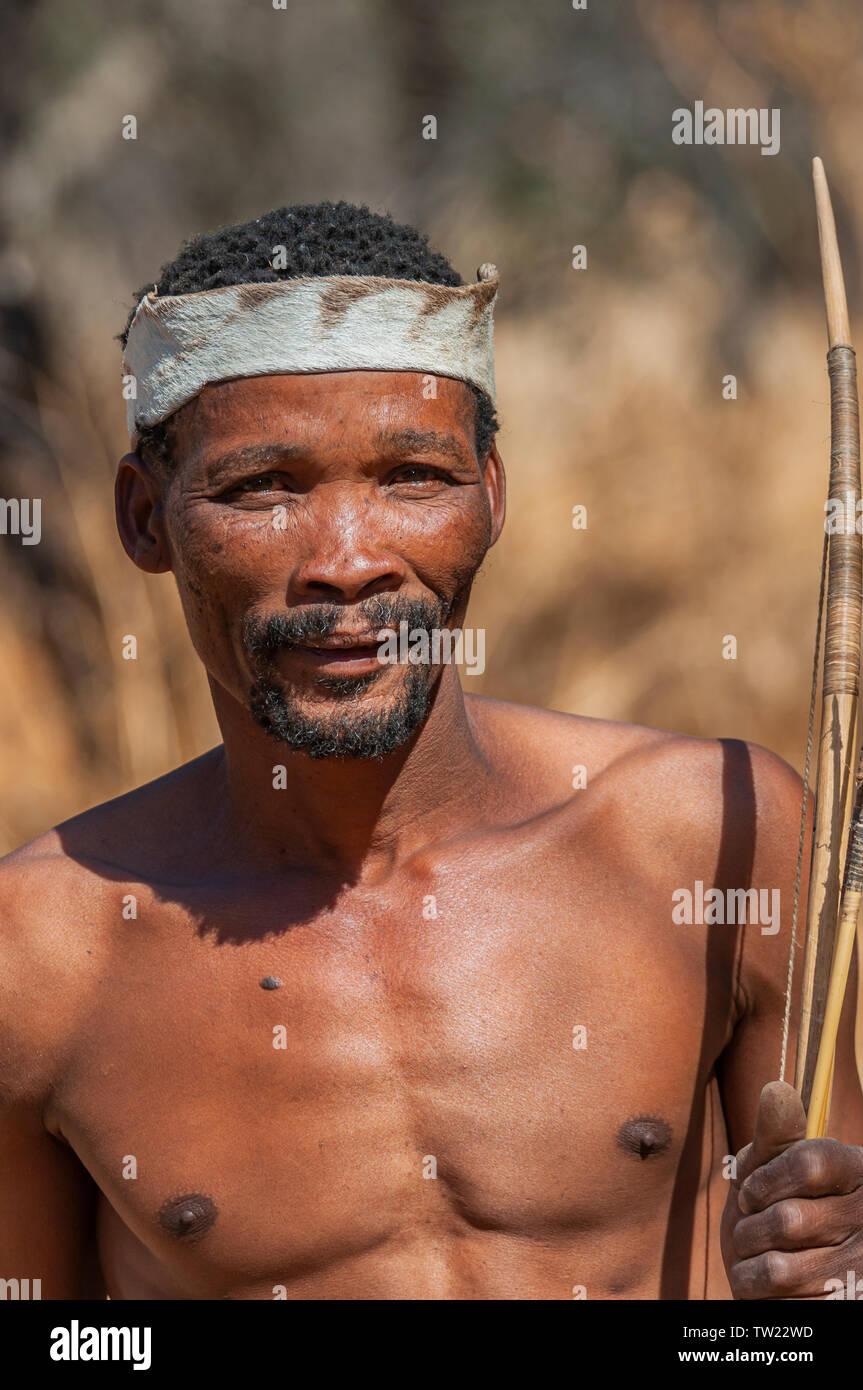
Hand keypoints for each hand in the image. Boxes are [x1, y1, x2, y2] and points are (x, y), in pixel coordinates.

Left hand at [721, 1080, 862, 1298]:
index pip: (808, 1164)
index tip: (748, 1193)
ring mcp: (860, 1270)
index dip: (763, 1180)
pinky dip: (755, 1295)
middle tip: (749, 1230)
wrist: (790, 1279)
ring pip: (778, 1268)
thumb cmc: (778, 1208)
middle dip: (748, 1228)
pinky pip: (779, 1305)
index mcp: (858, 1173)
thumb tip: (776, 1089)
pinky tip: (766, 1288)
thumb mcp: (775, 1166)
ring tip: (755, 1258)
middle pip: (786, 1220)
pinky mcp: (844, 1305)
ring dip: (747, 1265)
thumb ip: (776, 1134)